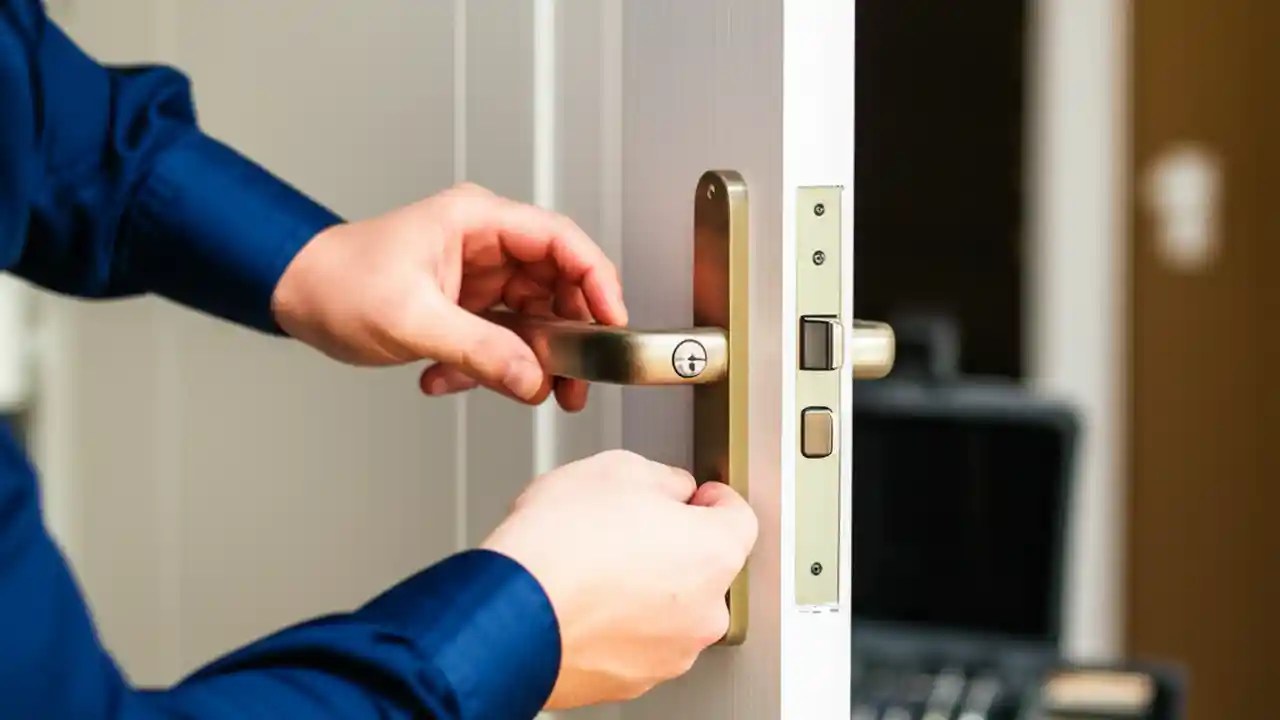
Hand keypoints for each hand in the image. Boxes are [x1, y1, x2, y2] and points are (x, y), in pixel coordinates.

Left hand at [271, 183, 626, 410]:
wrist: (294, 296)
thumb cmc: (337, 283)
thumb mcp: (411, 319)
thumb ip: (478, 350)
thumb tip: (534, 379)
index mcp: (478, 221)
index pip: (561, 242)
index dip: (596, 281)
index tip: (613, 325)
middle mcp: (486, 245)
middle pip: (558, 285)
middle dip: (568, 336)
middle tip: (576, 380)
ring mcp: (479, 277)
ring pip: (535, 319)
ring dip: (530, 361)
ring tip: (527, 392)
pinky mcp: (468, 307)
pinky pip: (502, 340)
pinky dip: (489, 368)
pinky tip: (449, 380)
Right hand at [481, 450, 757, 708]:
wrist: (507, 612)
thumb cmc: (558, 544)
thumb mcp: (616, 469)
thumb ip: (663, 477)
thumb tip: (670, 489)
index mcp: (712, 553)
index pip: (740, 517)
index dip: (714, 498)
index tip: (697, 494)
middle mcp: (702, 612)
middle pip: (704, 568)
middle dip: (674, 545)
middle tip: (627, 526)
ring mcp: (667, 654)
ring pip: (670, 610)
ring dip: (645, 587)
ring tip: (594, 564)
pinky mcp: (630, 681)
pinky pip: (635, 642)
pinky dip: (617, 623)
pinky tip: (582, 598)